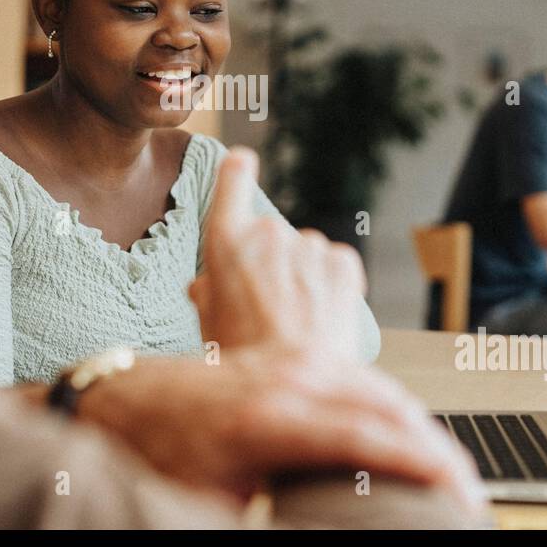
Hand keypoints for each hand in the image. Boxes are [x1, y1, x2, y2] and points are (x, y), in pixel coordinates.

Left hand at [77, 344, 487, 513]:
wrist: (132, 398)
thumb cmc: (163, 449)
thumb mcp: (206, 500)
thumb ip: (260, 513)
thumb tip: (308, 528)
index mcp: (266, 416)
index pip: (361, 436)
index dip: (416, 463)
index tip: (455, 492)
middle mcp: (286, 378)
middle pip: (384, 404)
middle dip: (435, 448)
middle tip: (469, 495)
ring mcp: (292, 361)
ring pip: (377, 385)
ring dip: (420, 424)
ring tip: (452, 471)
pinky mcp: (295, 358)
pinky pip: (360, 375)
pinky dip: (395, 404)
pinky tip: (412, 432)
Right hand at [189, 147, 366, 357]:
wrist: (296, 385)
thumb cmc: (242, 360)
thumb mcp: (208, 325)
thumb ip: (206, 293)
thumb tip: (204, 283)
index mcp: (225, 242)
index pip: (232, 180)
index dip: (238, 170)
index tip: (243, 161)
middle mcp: (267, 233)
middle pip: (269, 236)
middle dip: (270, 263)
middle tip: (267, 309)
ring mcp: (308, 245)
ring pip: (303, 253)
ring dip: (300, 276)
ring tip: (295, 321)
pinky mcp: (342, 261)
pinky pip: (333, 265)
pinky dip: (329, 284)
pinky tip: (320, 316)